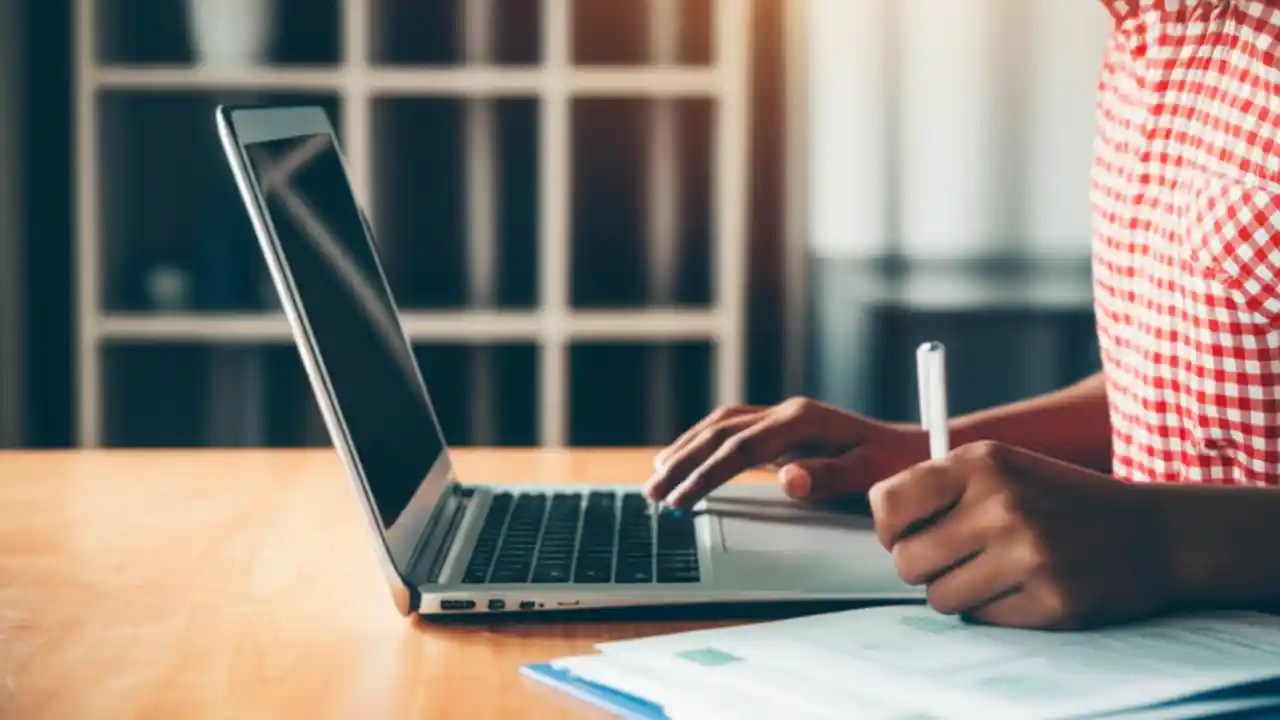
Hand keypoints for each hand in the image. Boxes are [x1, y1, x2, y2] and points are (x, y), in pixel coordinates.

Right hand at [644, 397, 926, 508]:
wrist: (913, 448)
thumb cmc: (893, 465)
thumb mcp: (867, 475)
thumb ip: (826, 477)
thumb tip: (786, 480)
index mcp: (802, 420)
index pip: (739, 447)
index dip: (705, 474)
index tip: (680, 500)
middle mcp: (787, 412)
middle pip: (720, 431)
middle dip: (682, 461)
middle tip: (652, 493)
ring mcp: (783, 417)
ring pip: (720, 425)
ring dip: (686, 448)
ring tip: (657, 475)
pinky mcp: (782, 428)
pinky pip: (732, 431)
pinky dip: (704, 443)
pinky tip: (688, 459)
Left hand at [870, 441, 1173, 628]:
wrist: (1151, 533)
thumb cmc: (1059, 501)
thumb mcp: (1002, 468)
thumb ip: (940, 488)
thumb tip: (883, 531)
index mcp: (982, 463)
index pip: (888, 504)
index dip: (890, 528)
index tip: (909, 532)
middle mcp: (1001, 503)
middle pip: (905, 561)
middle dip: (922, 567)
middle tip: (956, 558)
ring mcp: (1027, 553)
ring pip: (938, 598)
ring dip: (958, 592)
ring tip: (995, 571)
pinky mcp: (1050, 599)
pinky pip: (981, 620)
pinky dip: (995, 610)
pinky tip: (1027, 586)